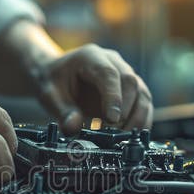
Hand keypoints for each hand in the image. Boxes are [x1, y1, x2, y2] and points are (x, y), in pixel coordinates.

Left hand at [38, 44, 152, 133]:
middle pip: (130, 81)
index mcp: (91, 57)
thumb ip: (62, 111)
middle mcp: (112, 61)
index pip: (109, 74)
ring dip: (137, 117)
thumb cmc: (54, 82)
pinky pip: (144, 102)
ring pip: (142, 92)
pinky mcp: (130, 89)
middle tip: (114, 133)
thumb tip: (73, 128)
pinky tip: (130, 135)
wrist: (57, 76)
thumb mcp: (49, 95)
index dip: (114, 97)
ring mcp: (124, 74)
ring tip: (122, 137)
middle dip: (126, 110)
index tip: (112, 119)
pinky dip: (141, 120)